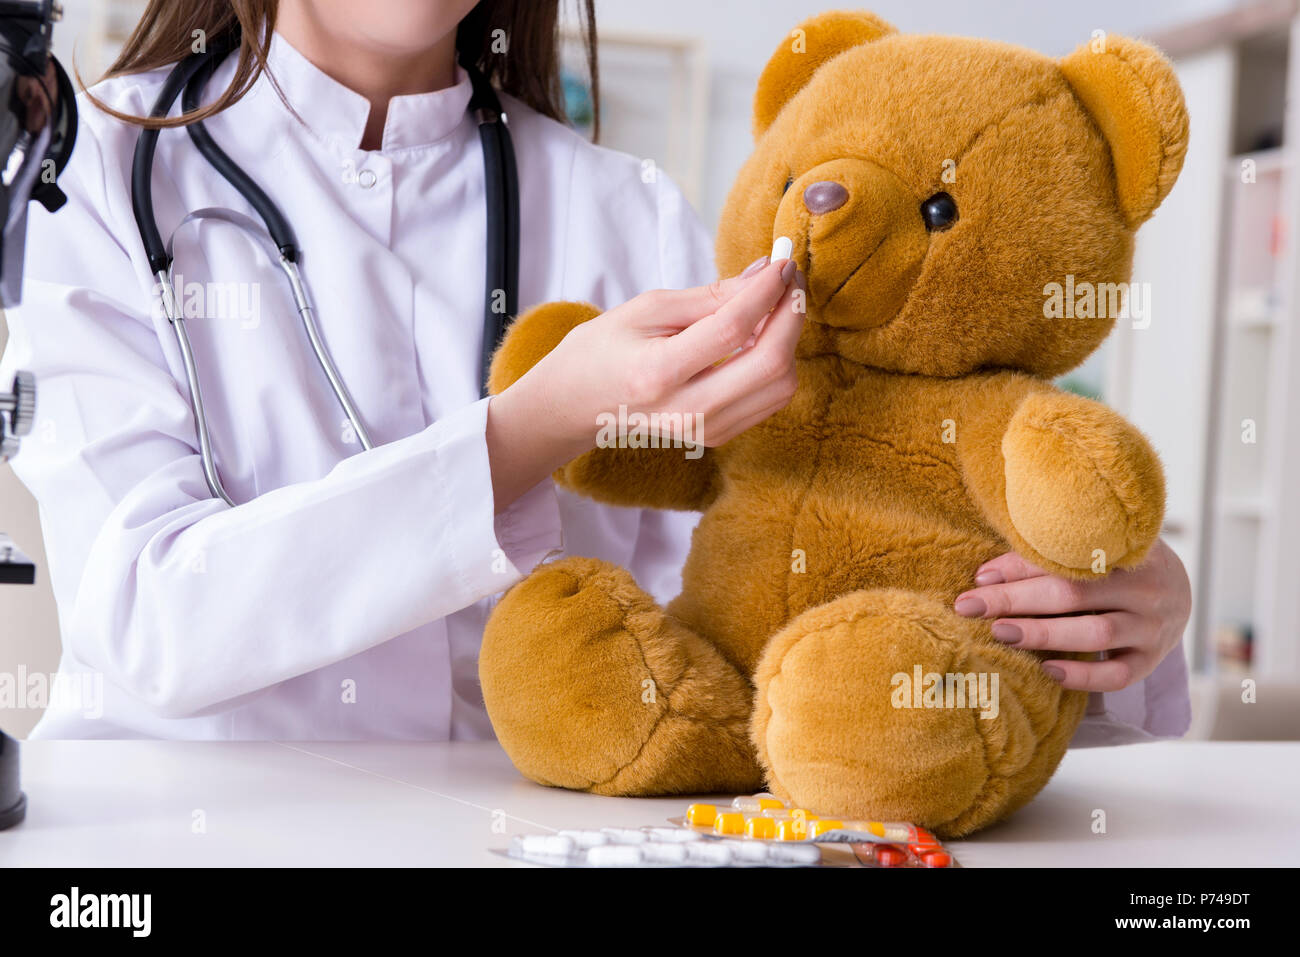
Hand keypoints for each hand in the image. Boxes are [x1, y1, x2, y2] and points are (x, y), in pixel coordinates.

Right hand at [487, 255, 804, 509]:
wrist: (576, 405)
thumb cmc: (604, 350)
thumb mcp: (647, 308)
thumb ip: (711, 295)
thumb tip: (764, 274)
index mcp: (659, 373)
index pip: (733, 329)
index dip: (766, 291)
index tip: (780, 263)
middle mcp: (687, 410)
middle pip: (771, 364)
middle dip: (791, 315)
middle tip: (788, 282)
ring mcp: (705, 430)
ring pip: (780, 385)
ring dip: (788, 340)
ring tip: (770, 308)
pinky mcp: (717, 436)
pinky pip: (770, 400)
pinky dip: (777, 363)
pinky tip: (759, 338)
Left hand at [952, 538, 1190, 691]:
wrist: (1182, 588)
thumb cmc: (1117, 564)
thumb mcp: (1091, 549)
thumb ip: (1041, 558)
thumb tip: (984, 578)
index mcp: (1125, 549)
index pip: (1065, 557)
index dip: (1018, 567)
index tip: (977, 579)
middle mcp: (1144, 588)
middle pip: (1073, 594)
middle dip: (1017, 601)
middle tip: (971, 607)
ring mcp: (1152, 626)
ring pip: (1095, 634)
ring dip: (1044, 635)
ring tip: (1002, 633)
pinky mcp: (1152, 659)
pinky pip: (1118, 675)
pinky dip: (1084, 678)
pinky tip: (1048, 671)